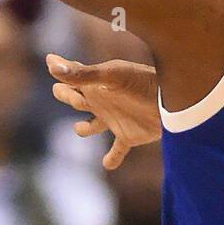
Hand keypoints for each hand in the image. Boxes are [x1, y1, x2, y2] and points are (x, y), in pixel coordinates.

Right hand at [47, 53, 161, 169]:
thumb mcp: (111, 76)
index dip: (60, 71)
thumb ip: (83, 74)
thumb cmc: (142, 83)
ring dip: (84, 129)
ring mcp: (115, 119)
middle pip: (77, 100)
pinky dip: (112, 158)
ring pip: (93, 125)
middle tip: (60, 90)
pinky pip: (117, 150)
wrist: (174, 102)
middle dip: (67, 96)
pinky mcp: (129, 136)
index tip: (49, 60)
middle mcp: (103, 101)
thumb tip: (51, 66)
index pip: (71, 77)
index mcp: (96, 85)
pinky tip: (108, 165)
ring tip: (80, 129)